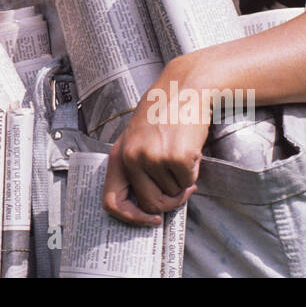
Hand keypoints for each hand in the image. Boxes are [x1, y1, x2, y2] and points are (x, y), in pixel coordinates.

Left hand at [102, 64, 208, 225]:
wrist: (185, 87)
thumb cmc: (163, 111)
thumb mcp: (137, 137)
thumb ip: (136, 166)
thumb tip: (147, 205)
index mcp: (119, 154)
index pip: (111, 201)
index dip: (131, 217)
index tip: (151, 218)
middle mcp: (132, 157)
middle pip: (150, 203)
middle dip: (170, 201)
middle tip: (180, 185)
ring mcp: (153, 157)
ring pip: (173, 192)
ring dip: (182, 179)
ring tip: (181, 152)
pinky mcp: (176, 156)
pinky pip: (188, 181)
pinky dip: (194, 170)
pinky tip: (190, 148)